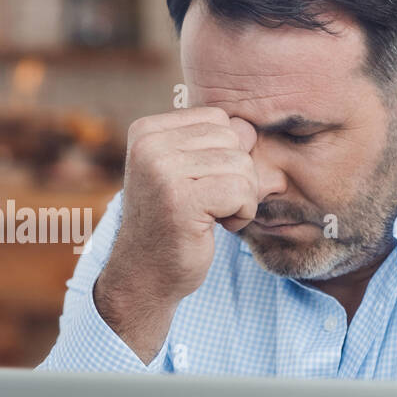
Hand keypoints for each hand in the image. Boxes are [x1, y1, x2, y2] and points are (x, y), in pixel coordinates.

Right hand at [95, 106, 258, 361]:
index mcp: (147, 130)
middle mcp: (150, 144)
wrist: (145, 276)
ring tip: (212, 216)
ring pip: (242, 165)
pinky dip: (242, 214)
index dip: (226, 156)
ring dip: (241, 198)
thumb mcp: (186, 172)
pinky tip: (217, 227)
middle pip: (234, 139)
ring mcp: (162, 170)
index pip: (219, 119)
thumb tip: (251, 129)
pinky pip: (242, 191)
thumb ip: (213, 144)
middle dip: (237, 176)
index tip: (203, 185)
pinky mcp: (180, 198)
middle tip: (211, 204)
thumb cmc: (173, 224)